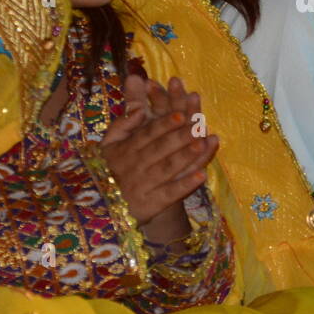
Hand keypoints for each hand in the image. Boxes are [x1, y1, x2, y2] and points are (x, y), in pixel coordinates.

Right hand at [100, 75, 217, 242]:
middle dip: (179, 137)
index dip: (164, 124)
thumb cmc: (117, 166)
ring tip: (202, 144)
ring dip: (185, 157)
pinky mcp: (151, 204)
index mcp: (126, 148)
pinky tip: (202, 175)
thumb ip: (124, 122)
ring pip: (167, 169)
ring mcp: (143, 186)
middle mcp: (135, 166)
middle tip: (198, 126)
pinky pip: (169, 194)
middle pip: (159, 149)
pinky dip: (185, 185)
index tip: (180, 114)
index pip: (147, 133)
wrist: (110, 206)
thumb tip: (140, 106)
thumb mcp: (112, 143)